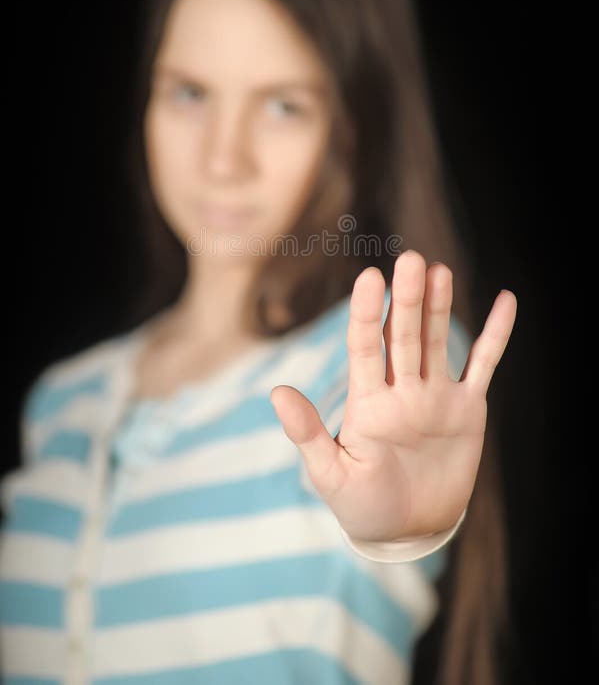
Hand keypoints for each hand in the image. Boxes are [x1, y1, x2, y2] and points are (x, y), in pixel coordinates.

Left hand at [270, 250, 516, 541]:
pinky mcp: (467, 410)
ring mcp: (434, 397)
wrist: (406, 532)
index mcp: (367, 402)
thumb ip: (307, 433)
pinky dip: (495, 335)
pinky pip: (484, 365)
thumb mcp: (330, 474)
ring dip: (438, 307)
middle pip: (402, 335)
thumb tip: (276, 392)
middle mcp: (401, 390)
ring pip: (436, 341)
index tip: (369, 278)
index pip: (364, 347)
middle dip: (406, 299)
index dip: (365, 313)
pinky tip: (504, 302)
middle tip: (410, 260)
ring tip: (438, 270)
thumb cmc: (361, 504)